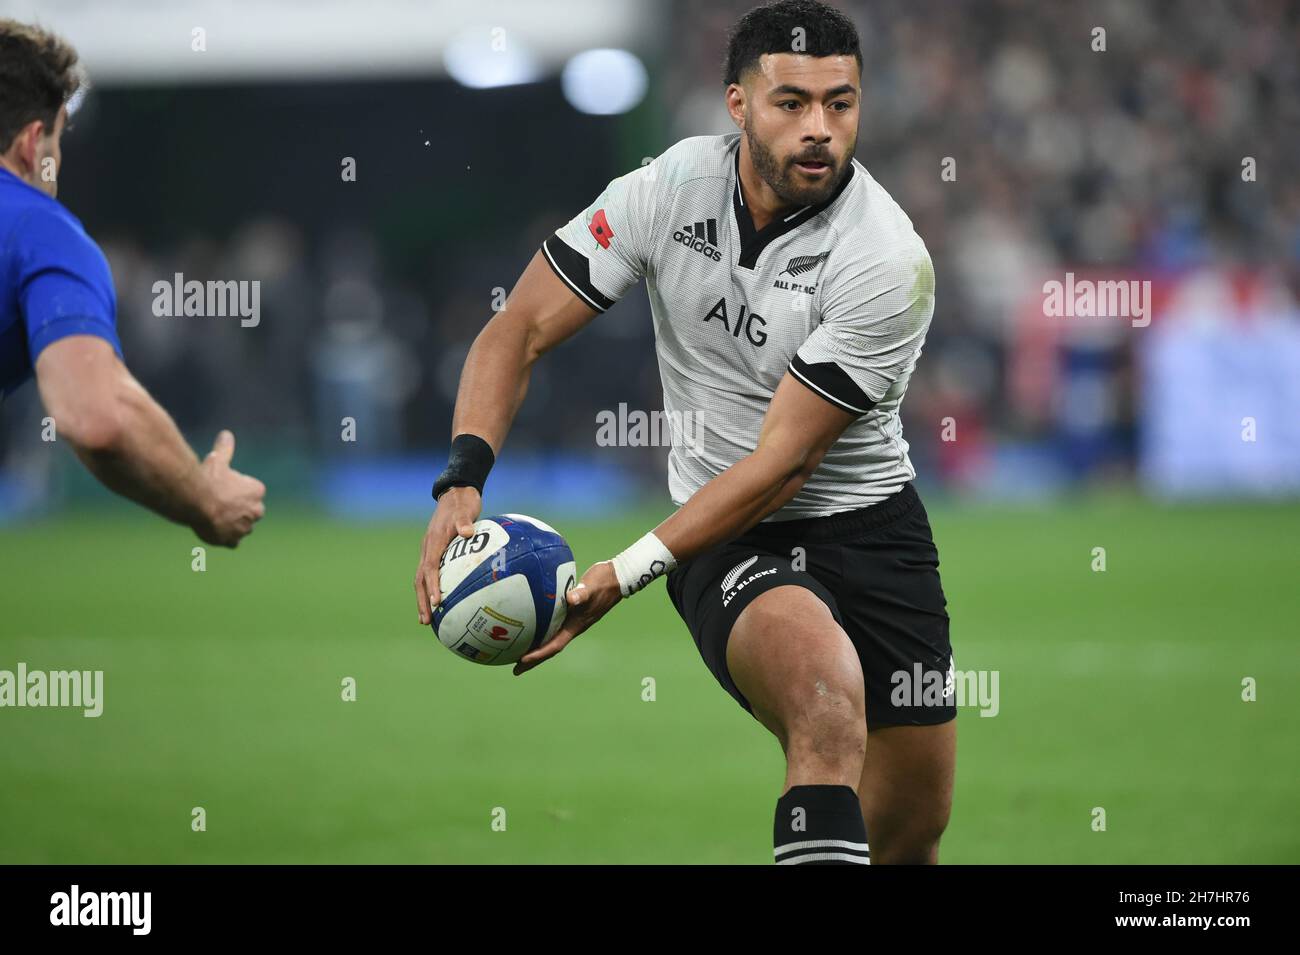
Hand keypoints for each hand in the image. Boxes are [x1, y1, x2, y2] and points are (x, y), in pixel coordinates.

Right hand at [193, 430, 265, 546]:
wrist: (196, 501)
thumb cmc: (208, 479)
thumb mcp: (217, 460)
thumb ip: (224, 449)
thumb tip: (226, 434)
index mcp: (257, 491)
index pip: (252, 492)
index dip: (236, 490)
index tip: (223, 487)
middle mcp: (256, 511)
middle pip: (251, 511)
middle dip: (239, 509)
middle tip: (220, 503)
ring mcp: (245, 528)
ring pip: (242, 527)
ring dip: (232, 524)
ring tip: (214, 516)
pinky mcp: (233, 540)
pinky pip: (232, 541)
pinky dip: (225, 538)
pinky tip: (214, 531)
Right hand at [415, 485, 481, 624]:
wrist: (456, 492)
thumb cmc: (462, 502)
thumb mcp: (465, 510)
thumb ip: (464, 521)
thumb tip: (467, 532)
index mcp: (434, 541)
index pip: (430, 568)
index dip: (432, 586)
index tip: (437, 602)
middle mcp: (428, 548)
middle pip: (420, 579)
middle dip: (422, 600)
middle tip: (425, 620)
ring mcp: (430, 550)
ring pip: (422, 579)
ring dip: (423, 598)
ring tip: (427, 618)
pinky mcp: (435, 551)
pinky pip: (430, 574)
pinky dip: (431, 589)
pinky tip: (439, 602)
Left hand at [513, 561, 621, 674]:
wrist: (617, 577)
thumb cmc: (604, 582)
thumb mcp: (592, 587)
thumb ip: (582, 594)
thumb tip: (571, 599)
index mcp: (576, 625)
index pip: (554, 645)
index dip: (538, 654)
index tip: (522, 661)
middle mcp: (573, 626)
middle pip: (550, 648)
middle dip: (534, 660)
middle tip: (515, 669)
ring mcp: (572, 620)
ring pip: (551, 638)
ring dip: (536, 647)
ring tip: (518, 652)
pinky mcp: (571, 612)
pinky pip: (552, 625)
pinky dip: (540, 630)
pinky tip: (530, 625)